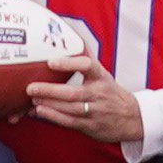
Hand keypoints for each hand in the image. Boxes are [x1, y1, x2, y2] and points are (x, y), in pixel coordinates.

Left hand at [31, 62, 149, 146]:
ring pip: (69, 107)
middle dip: (50, 90)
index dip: (69, 63)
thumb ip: (86, 60)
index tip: (51, 61)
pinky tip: (40, 111)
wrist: (131, 118)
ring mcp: (94, 111)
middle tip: (31, 87)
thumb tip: (70, 37)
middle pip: (72, 92)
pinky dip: (53, 117)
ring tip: (32, 98)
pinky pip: (69, 121)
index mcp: (101, 77)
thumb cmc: (110, 92)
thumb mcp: (103, 74)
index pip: (86, 66)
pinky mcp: (90, 125)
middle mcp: (98, 93)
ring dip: (48, 103)